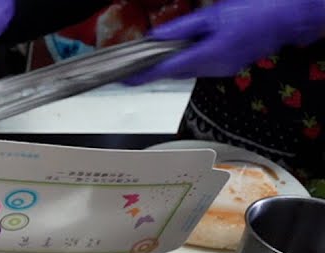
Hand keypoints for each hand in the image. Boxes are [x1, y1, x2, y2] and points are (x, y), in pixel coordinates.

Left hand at [127, 0, 324, 83]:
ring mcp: (222, 70)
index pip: (166, 70)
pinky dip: (187, 61)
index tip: (124, 80)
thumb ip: (182, 27)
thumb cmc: (256, 11)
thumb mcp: (213, 15)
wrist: (289, 18)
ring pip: (187, 70)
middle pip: (174, 72)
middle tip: (133, 66)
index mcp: (208, 55)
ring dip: (170, 65)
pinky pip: (200, 67)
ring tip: (152, 58)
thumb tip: (156, 37)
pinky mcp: (229, 66)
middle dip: (153, 69)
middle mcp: (213, 68)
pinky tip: (181, 52)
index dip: (142, 76)